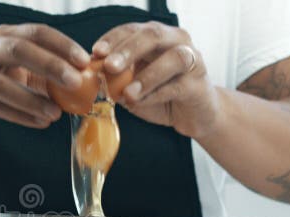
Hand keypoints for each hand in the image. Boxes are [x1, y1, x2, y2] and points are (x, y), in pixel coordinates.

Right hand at [0, 24, 90, 129]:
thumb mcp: (13, 65)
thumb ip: (42, 70)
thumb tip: (82, 82)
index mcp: (3, 34)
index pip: (35, 32)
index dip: (61, 44)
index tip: (84, 60)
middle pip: (17, 50)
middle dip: (49, 64)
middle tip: (74, 81)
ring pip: (0, 83)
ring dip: (31, 99)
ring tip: (55, 114)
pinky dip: (19, 116)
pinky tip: (39, 124)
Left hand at [92, 21, 220, 138]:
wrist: (192, 114)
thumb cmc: (159, 94)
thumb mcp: (132, 84)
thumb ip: (115, 78)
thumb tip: (90, 75)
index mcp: (156, 37)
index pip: (132, 30)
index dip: (114, 39)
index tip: (96, 53)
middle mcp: (176, 41)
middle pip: (153, 35)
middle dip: (128, 50)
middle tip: (109, 66)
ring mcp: (192, 60)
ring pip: (173, 58)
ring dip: (147, 76)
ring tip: (127, 93)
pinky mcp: (198, 84)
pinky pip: (177, 86)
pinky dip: (155, 95)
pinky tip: (139, 102)